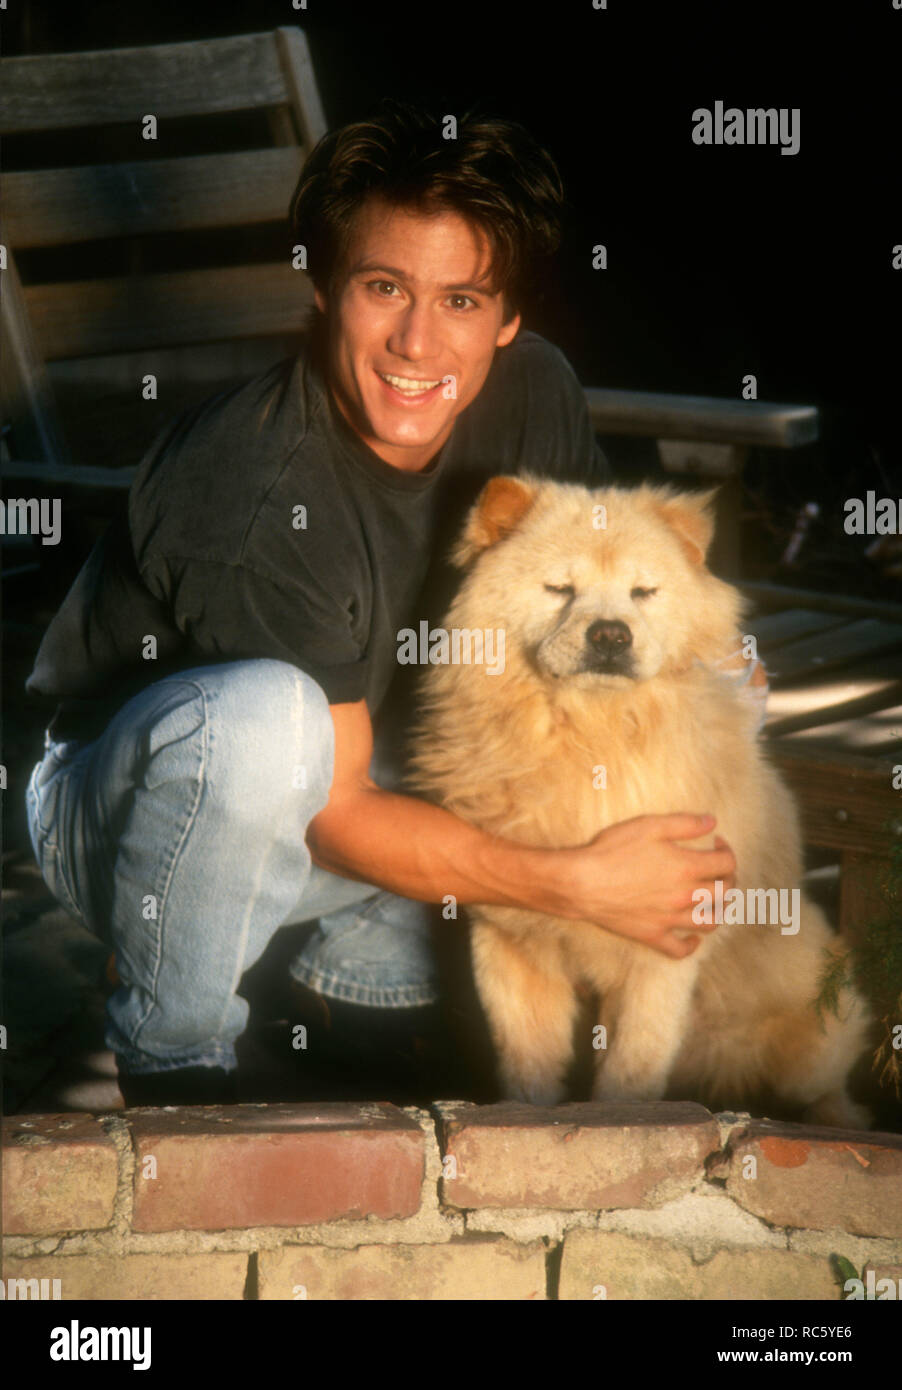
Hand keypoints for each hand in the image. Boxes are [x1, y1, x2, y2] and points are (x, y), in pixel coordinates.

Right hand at [562, 813, 735, 959]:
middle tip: (718, 869)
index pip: (726, 863)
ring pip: (710, 922)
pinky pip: (681, 949)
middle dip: (729, 878)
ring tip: (713, 899)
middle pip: (725, 893)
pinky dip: (692, 945)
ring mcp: (670, 919)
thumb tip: (712, 821)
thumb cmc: (613, 850)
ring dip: (719, 909)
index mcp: (687, 867)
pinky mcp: (653, 935)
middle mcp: (685, 896)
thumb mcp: (649, 826)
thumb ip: (685, 824)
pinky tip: (693, 936)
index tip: (715, 843)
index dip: (726, 851)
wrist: (582, 882)